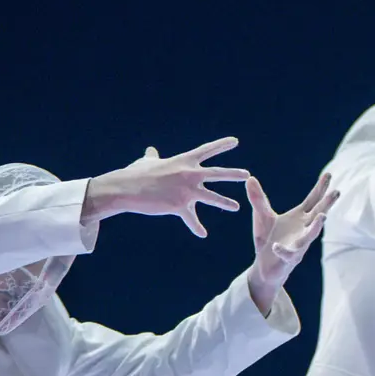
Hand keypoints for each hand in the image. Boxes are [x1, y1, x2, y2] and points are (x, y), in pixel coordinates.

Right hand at [82, 138, 250, 236]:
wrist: (127, 188)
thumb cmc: (136, 174)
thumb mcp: (147, 163)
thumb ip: (153, 158)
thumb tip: (151, 151)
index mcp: (183, 161)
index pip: (206, 150)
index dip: (221, 145)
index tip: (235, 141)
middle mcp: (188, 174)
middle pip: (217, 174)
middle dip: (233, 174)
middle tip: (247, 174)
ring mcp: (186, 190)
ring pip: (211, 197)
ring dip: (225, 202)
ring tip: (236, 207)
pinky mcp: (180, 206)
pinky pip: (192, 219)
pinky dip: (196, 227)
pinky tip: (202, 234)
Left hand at [246, 172, 338, 311]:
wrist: (264, 267)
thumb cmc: (268, 240)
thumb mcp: (262, 217)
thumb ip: (258, 199)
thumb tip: (250, 178)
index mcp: (299, 218)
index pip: (313, 200)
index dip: (320, 188)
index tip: (328, 174)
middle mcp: (303, 229)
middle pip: (318, 214)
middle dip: (327, 204)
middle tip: (336, 192)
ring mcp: (298, 244)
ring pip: (310, 235)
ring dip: (317, 227)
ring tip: (323, 217)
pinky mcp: (289, 259)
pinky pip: (287, 254)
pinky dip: (283, 250)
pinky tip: (277, 246)